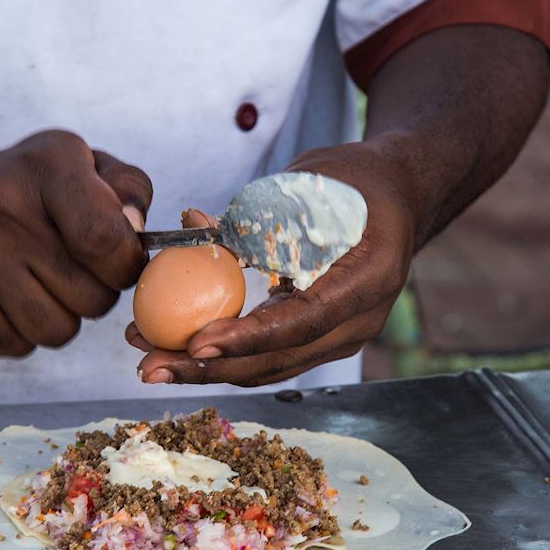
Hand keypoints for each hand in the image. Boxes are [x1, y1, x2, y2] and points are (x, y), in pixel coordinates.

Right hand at [0, 129, 151, 355]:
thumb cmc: (25, 184)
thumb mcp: (81, 161)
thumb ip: (127, 187)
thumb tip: (138, 231)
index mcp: (45, 167)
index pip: (105, 239)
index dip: (127, 265)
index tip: (120, 261)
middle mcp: (1, 210)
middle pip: (90, 297)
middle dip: (98, 293)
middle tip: (79, 271)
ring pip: (56, 330)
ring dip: (63, 317)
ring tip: (48, 286)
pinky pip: (14, 345)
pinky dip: (24, 333)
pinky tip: (15, 300)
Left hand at [126, 136, 420, 385]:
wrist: (398, 196)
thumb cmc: (354, 180)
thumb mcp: (308, 184)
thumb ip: (255, 214)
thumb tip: (190, 223)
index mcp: (367, 279)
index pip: (301, 321)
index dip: (246, 338)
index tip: (195, 344)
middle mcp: (360, 320)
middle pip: (279, 359)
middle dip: (209, 368)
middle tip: (151, 367)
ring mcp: (344, 336)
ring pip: (271, 367)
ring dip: (208, 369)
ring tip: (151, 362)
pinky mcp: (324, 339)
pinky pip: (272, 357)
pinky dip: (226, 356)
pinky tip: (179, 351)